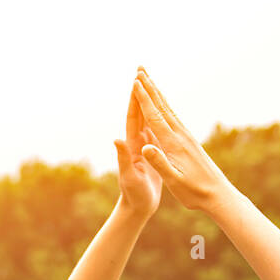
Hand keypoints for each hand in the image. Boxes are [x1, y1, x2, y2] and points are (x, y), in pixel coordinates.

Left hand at [115, 88, 161, 218]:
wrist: (137, 208)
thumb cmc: (134, 196)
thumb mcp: (129, 178)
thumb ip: (123, 159)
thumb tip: (116, 140)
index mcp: (132, 147)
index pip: (133, 119)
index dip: (135, 100)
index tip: (137, 81)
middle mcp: (136, 143)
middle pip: (139, 113)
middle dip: (140, 93)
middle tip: (142, 71)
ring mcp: (143, 147)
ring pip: (147, 119)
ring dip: (148, 101)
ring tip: (152, 82)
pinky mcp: (151, 152)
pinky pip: (155, 129)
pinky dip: (158, 116)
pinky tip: (164, 108)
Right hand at [130, 68, 233, 212]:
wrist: (218, 194)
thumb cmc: (195, 192)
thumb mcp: (174, 181)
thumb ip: (160, 163)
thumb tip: (146, 148)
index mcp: (174, 143)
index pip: (155, 116)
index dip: (144, 99)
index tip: (135, 82)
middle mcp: (181, 136)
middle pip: (162, 107)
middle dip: (150, 88)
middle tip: (141, 70)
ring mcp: (187, 137)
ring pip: (169, 110)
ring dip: (158, 95)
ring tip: (150, 81)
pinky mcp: (190, 142)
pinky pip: (174, 119)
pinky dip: (166, 108)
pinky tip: (164, 106)